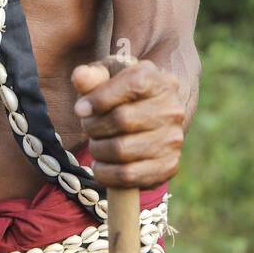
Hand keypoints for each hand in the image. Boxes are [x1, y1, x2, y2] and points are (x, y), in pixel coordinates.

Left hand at [71, 55, 184, 189]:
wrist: (153, 113)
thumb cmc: (122, 91)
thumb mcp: (108, 76)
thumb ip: (92, 76)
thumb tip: (80, 77)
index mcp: (159, 80)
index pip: (132, 85)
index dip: (100, 98)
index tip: (80, 109)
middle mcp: (172, 109)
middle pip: (122, 119)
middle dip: (94, 126)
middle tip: (88, 126)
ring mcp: (173, 140)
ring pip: (122, 150)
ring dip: (98, 150)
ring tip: (96, 144)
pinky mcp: (169, 166)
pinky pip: (128, 177)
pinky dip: (106, 173)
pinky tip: (101, 165)